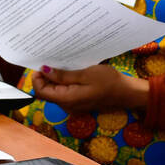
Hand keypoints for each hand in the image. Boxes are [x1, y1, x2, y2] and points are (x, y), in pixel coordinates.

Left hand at [31, 64, 147, 112]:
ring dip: (54, 78)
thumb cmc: (108, 82)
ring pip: (55, 91)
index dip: (37, 78)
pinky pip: (64, 92)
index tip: (41, 63)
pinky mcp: (78, 101)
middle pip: (47, 92)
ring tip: (58, 62)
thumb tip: (43, 70)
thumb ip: (62, 75)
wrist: (127, 92)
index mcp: (67, 99)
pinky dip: (62, 81)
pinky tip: (67, 70)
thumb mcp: (85, 74)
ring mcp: (73, 104)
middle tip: (49, 59)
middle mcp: (67, 105)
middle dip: (44, 77)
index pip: (41, 92)